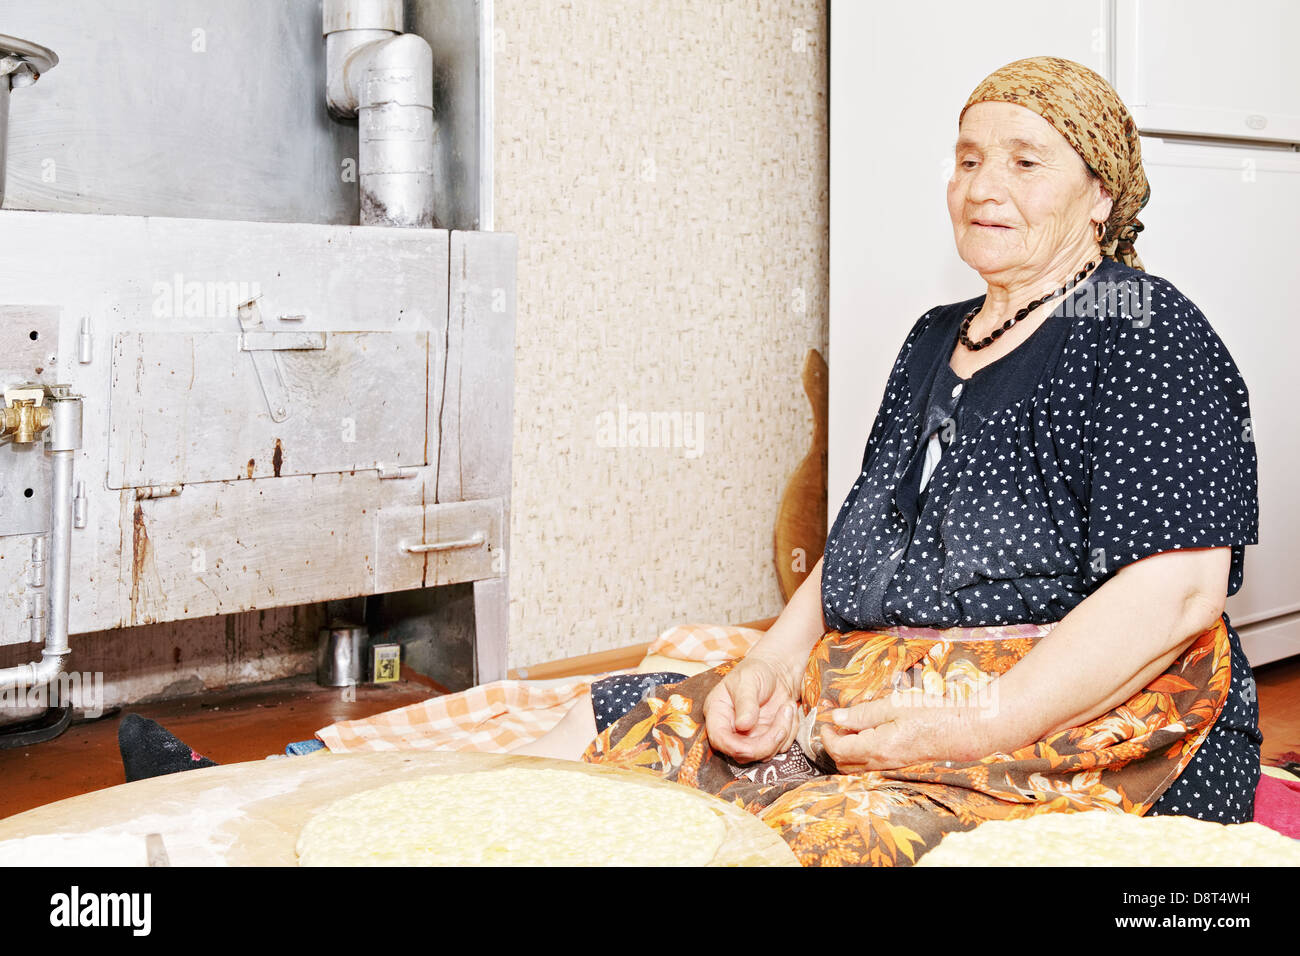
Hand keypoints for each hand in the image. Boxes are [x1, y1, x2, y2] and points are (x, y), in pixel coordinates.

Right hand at [703, 654, 802, 763]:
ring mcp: (751, 736)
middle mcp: (732, 729)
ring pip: (765, 753)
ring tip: (787, 706)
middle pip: (744, 754)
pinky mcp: (768, 738)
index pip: (719, 740)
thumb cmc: (757, 670)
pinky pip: (781, 746)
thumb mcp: (748, 681)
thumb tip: (743, 726)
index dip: (735, 748)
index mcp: (718, 714)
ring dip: (783, 732)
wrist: (778, 669)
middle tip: (785, 714)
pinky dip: (790, 730)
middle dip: (767, 742)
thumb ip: (745, 702)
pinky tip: (788, 710)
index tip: (754, 745)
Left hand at [820, 696, 994, 773]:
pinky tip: (868, 733)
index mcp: (877, 747)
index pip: (838, 749)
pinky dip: (861, 753)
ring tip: (850, 727)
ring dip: (846, 750)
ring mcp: (891, 766)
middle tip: (834, 724)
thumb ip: (862, 713)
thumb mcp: (893, 705)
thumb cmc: (930, 713)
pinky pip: (871, 764)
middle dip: (833, 746)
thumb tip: (837, 717)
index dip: (827, 736)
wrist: (962, 730)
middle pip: (843, 763)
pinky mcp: (899, 764)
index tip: (825, 721)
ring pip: (856, 767)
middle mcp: (882, 762)